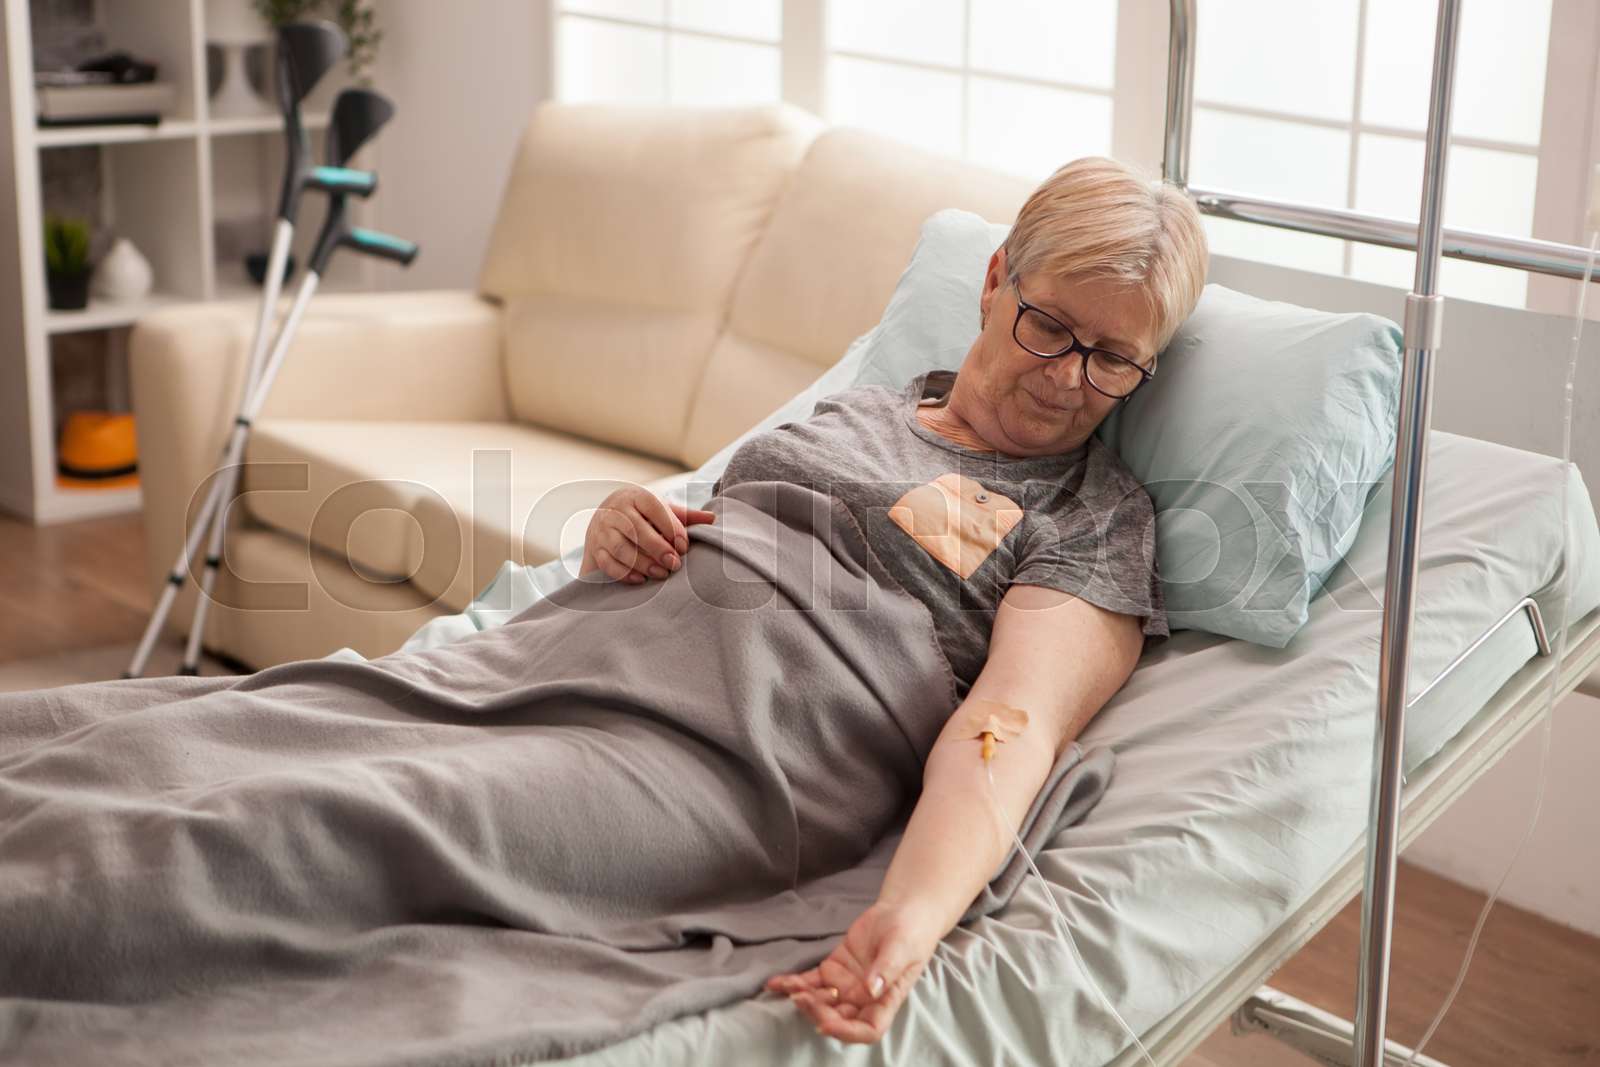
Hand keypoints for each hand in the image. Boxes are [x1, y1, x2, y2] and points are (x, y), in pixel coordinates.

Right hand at [580, 486, 714, 583]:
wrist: (604, 520)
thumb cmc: (641, 516)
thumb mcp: (661, 511)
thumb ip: (685, 516)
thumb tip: (713, 518)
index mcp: (636, 496)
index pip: (654, 507)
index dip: (671, 527)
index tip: (684, 547)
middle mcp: (615, 510)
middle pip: (636, 529)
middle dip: (658, 549)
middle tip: (675, 564)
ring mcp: (602, 530)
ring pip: (621, 548)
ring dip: (643, 563)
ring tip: (661, 574)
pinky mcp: (594, 548)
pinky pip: (607, 562)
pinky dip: (625, 573)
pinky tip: (641, 579)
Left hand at [765, 900, 940, 1043]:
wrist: (901, 913)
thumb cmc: (910, 933)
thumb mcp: (902, 948)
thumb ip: (887, 969)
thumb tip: (870, 990)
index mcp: (885, 1001)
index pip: (868, 1029)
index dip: (847, 1032)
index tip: (827, 1024)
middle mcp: (864, 999)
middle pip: (838, 1018)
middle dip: (818, 1013)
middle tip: (802, 997)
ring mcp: (846, 986)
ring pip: (820, 1002)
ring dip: (803, 998)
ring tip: (789, 987)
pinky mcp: (832, 970)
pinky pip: (810, 981)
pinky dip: (793, 983)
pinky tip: (776, 982)